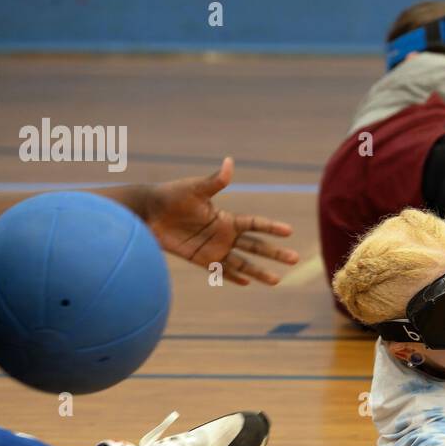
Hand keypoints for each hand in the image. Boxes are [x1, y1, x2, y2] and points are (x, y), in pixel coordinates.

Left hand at [146, 157, 299, 284]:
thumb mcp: (195, 189)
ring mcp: (214, 249)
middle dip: (275, 253)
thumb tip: (229, 162)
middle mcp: (224, 235)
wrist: (148, 214)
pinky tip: (246, 283)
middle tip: (295, 259)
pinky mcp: (201, 260)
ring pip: (243, 263)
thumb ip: (215, 181)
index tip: (289, 232)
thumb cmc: (171, 197)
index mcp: (226, 218)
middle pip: (256, 247)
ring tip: (277, 281)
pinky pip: (221, 271)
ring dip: (260, 272)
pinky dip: (233, 277)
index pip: (255, 225)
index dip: (272, 228)